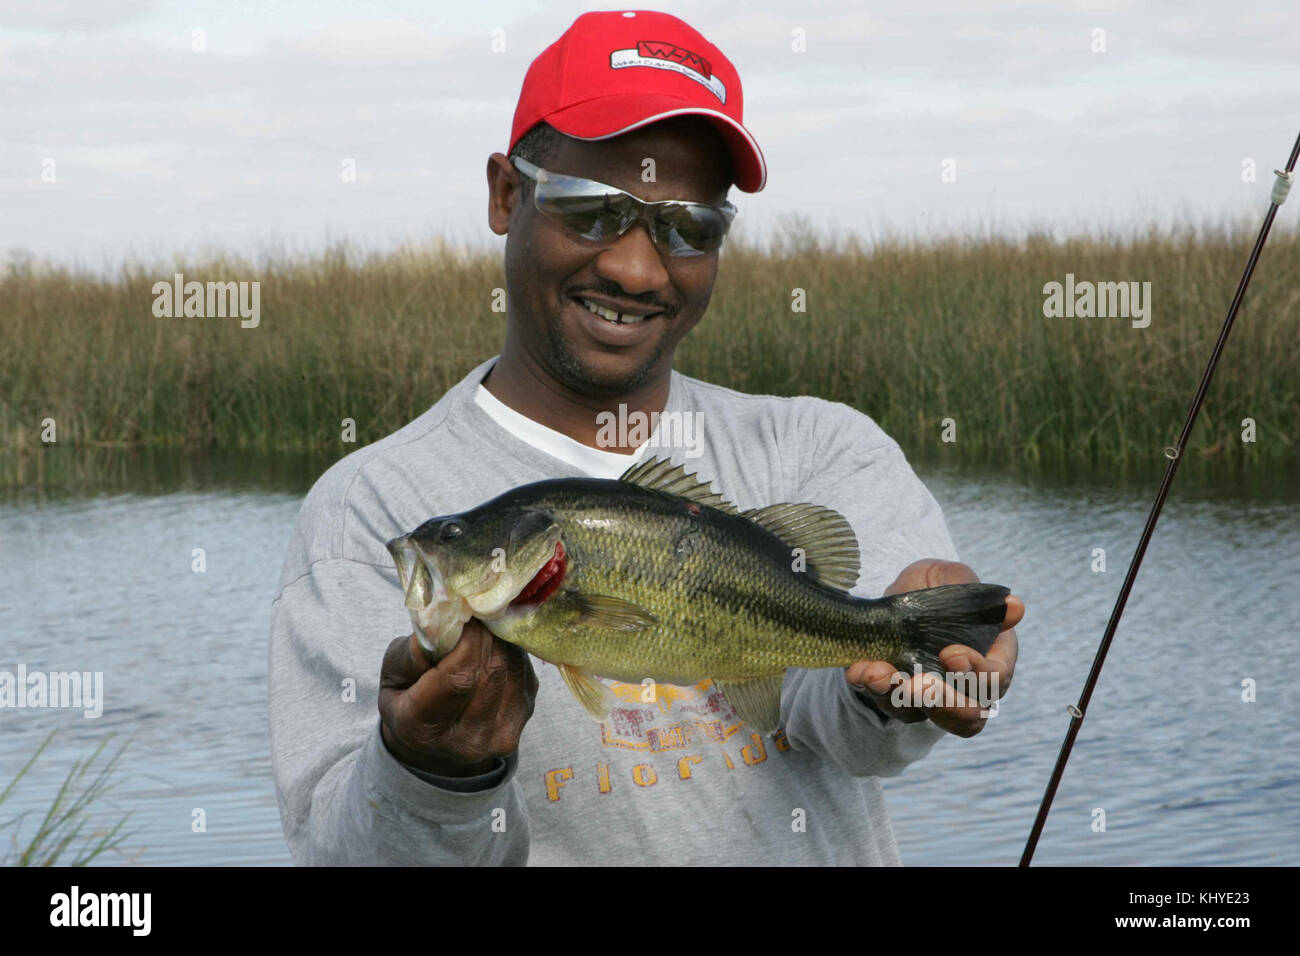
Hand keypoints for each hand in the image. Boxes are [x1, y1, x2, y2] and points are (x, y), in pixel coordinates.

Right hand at [379, 619, 538, 775]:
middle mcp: (466, 742)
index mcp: (423, 730)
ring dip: (500, 641)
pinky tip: (493, 649)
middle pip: (491, 670)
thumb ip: (414, 651)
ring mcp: (498, 737)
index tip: (463, 614)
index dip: (468, 639)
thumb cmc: (407, 699)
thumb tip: (444, 621)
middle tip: (475, 614)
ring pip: (512, 668)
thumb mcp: (393, 675)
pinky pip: (523, 674)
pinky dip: (510, 653)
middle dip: (486, 634)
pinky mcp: (520, 725)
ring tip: (482, 630)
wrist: (432, 745)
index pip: (459, 677)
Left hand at [845, 559, 1022, 736]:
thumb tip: (1014, 606)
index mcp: (992, 658)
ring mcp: (926, 697)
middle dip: (941, 703)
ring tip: (876, 673)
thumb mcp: (951, 579)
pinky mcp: (891, 696)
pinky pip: (879, 701)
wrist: (895, 596)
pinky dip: (867, 686)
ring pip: (917, 715)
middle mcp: (964, 688)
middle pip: (967, 718)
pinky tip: (857, 670)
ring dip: (895, 696)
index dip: (977, 674)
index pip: (995, 681)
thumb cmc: (936, 587)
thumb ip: (976, 594)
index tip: (950, 654)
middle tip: (918, 684)